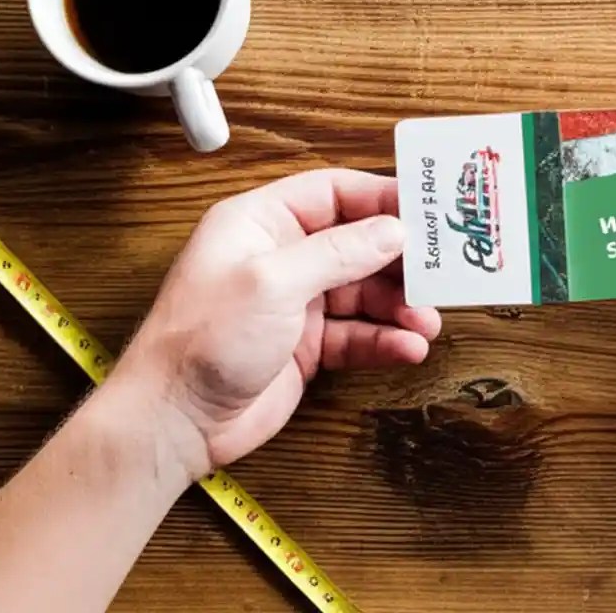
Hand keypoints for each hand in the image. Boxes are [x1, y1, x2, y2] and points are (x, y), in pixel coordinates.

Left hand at [119, 169, 440, 477]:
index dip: (382, 199)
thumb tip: (393, 230)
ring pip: (364, 293)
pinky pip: (357, 334)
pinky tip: (407, 348)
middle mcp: (280, 258)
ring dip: (399, 306)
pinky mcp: (305, 346)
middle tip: (440, 271)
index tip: (426, 210)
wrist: (175, 421)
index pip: (333, 194)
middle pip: (357, 245)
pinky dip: (385, 340)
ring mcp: (294, 304)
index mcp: (261, 224)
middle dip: (400, 260)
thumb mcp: (273, 282)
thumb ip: (339, 252)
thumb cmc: (200, 342)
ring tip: (426, 321)